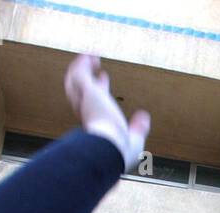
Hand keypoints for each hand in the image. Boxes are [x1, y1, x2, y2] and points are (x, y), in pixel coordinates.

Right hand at [64, 53, 149, 170]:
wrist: (109, 149)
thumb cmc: (121, 151)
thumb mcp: (135, 139)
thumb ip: (139, 127)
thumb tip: (144, 116)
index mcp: (97, 123)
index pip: (94, 103)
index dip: (99, 89)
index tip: (104, 78)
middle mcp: (87, 112)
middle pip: (80, 91)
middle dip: (84, 77)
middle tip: (93, 64)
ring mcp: (86, 101)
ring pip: (75, 81)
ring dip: (81, 67)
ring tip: (89, 56)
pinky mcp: (88, 91)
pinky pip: (81, 72)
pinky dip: (84, 63)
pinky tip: (90, 54)